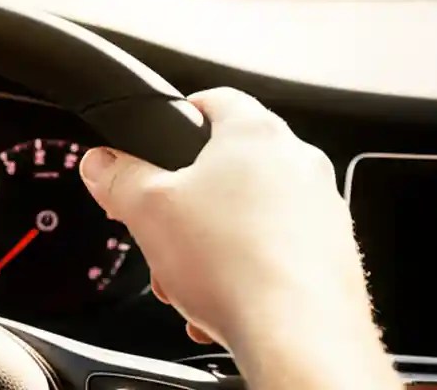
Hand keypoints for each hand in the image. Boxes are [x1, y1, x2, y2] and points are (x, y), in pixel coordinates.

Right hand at [79, 88, 398, 388]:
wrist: (299, 337)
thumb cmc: (235, 267)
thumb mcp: (147, 211)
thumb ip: (117, 177)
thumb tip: (101, 162)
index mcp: (256, 134)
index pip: (214, 99)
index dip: (179, 116)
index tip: (159, 141)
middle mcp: (300, 163)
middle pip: (229, 166)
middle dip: (189, 201)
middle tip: (163, 228)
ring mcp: (324, 210)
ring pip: (253, 213)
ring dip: (216, 241)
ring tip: (189, 277)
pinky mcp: (335, 255)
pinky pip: (281, 250)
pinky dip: (249, 269)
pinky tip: (223, 299)